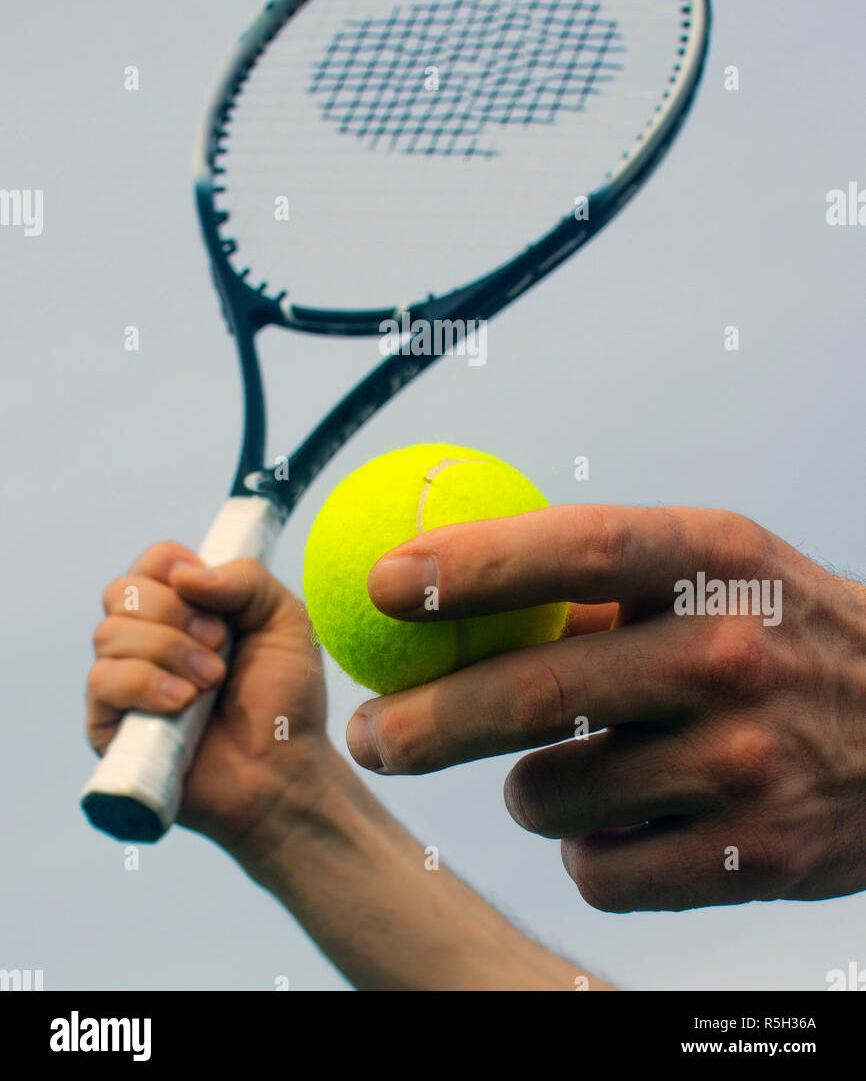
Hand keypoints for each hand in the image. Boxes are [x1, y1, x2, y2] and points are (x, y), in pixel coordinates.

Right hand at [86, 542, 326, 854]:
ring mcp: (125, 682)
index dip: (177, 569)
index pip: (153, 562)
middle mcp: (148, 640)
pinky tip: (182, 703)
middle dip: (176, 614)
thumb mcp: (286, 619)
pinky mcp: (110, 726)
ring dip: (169, 652)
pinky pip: (102, 682)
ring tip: (212, 683)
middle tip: (221, 646)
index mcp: (186, 609)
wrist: (285, 771)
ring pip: (110, 634)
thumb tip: (183, 573)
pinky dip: (144, 684)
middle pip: (123, 591)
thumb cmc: (287, 699)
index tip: (216, 603)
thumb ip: (246, 579)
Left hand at [347, 505, 865, 910]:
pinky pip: (600, 868)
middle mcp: (731, 656)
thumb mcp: (714, 567)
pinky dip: (584, 849)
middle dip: (423, 721)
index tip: (382, 584)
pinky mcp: (755, 857)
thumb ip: (598, 576)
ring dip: (522, 790)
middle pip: (536, 691)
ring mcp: (746, 761)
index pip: (577, 550)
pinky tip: (624, 819)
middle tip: (368, 733)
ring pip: (550, 795)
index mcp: (715, 560)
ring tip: (561, 770)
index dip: (471, 566)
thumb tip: (442, 575)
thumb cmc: (778, 629)